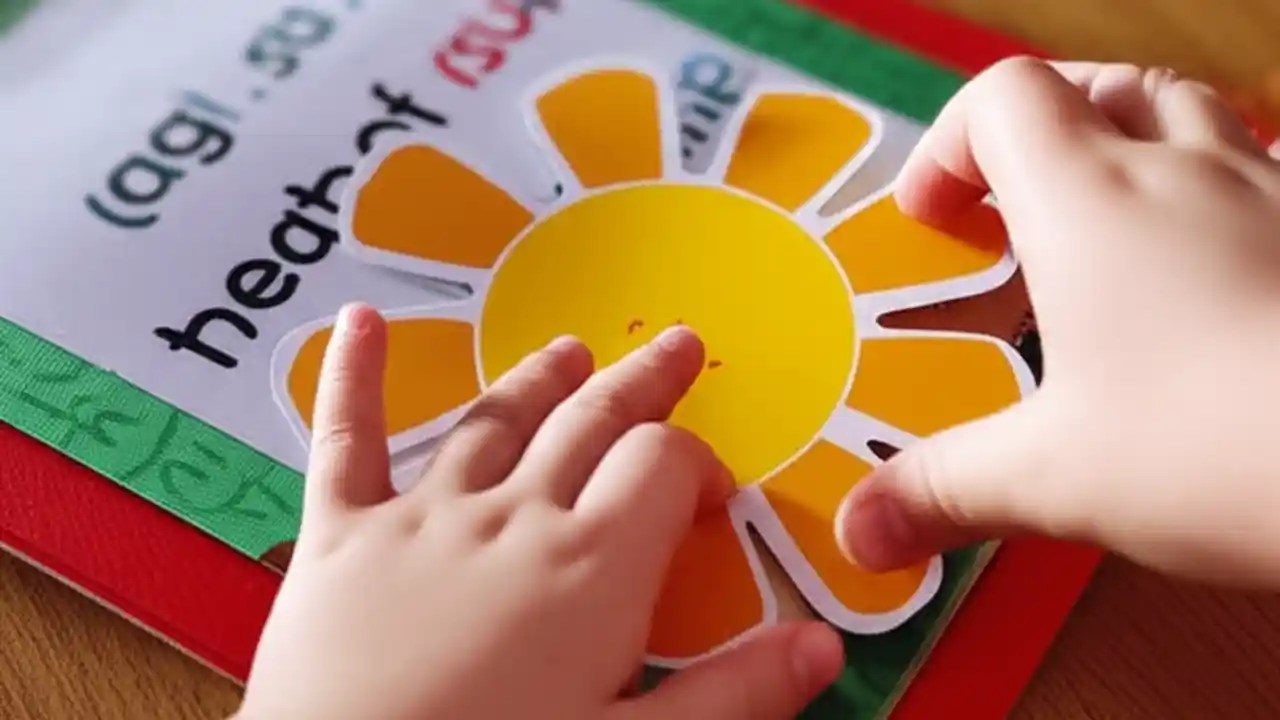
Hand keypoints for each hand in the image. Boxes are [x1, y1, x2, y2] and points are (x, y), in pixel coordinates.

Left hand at [238, 305, 843, 719]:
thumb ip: (731, 694)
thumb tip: (822, 643)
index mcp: (590, 567)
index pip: (662, 465)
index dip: (698, 464)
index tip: (711, 495)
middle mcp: (513, 517)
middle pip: (591, 421)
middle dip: (641, 382)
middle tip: (675, 347)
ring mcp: (422, 517)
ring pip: (493, 418)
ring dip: (538, 377)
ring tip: (568, 349)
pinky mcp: (341, 536)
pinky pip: (346, 441)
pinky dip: (350, 377)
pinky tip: (357, 322)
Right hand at [837, 58, 1279, 587]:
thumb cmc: (1224, 447)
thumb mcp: (1054, 478)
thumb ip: (946, 492)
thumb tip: (865, 529)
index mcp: (1090, 202)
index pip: (1003, 99)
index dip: (950, 145)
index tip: (932, 219)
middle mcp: (1185, 173)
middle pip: (1097, 86)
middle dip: (1039, 131)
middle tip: (1009, 208)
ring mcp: (1272, 195)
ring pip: (1191, 115)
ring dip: (1131, 149)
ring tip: (1102, 232)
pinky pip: (1262, 178)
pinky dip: (1214, 203)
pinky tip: (1205, 283)